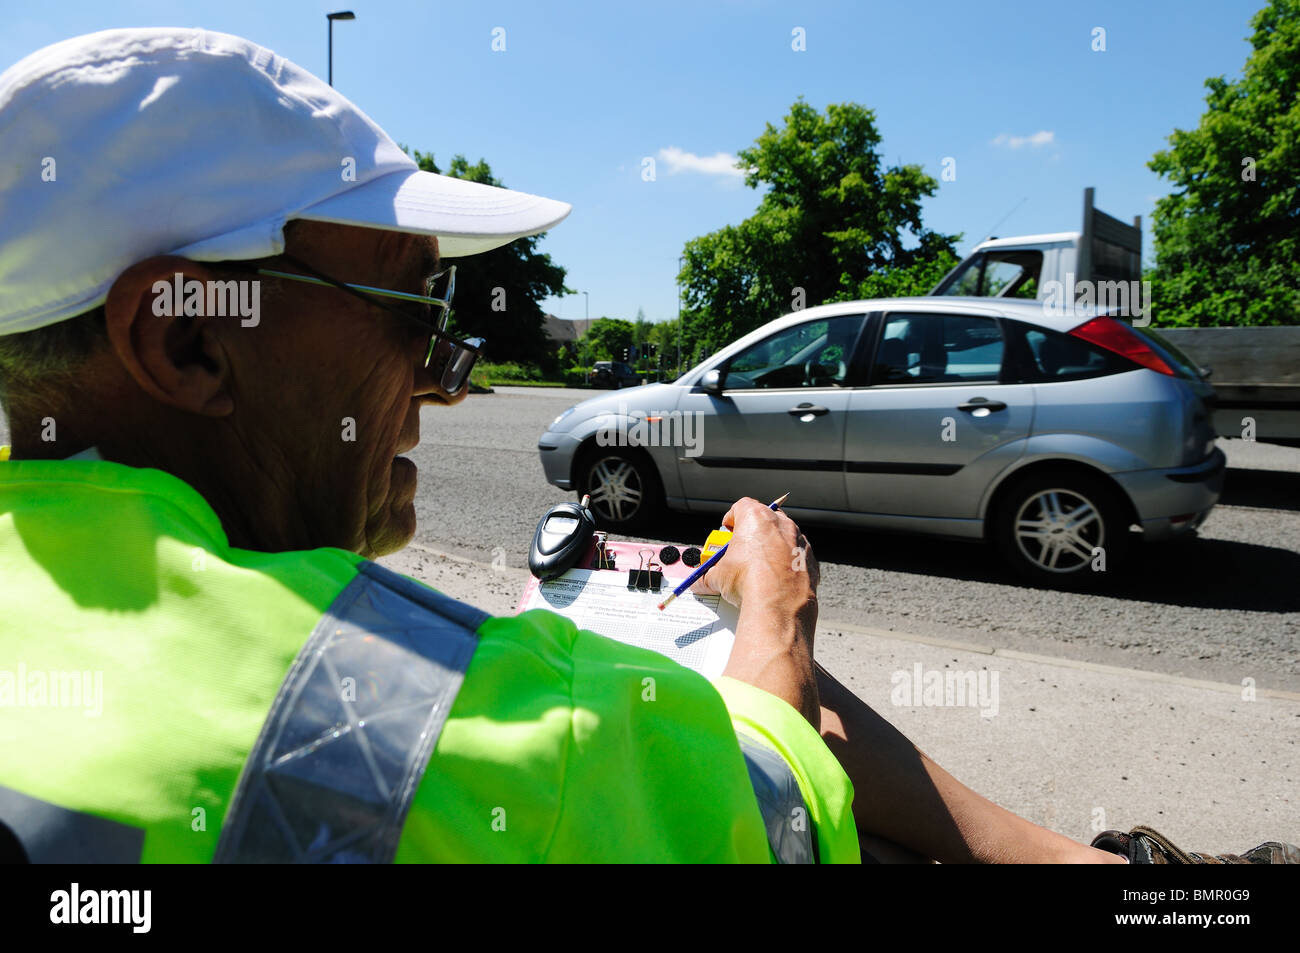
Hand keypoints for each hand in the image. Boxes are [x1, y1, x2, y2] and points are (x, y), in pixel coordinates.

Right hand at [693, 497, 818, 610]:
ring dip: (771, 548)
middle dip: (752, 533)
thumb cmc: (749, 580)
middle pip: (764, 520)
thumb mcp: (718, 577)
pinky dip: (787, 564)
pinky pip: (796, 556)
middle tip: (740, 551)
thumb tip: (700, 582)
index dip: (731, 519)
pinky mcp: (809, 559)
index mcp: (755, 517)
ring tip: (758, 569)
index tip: (727, 532)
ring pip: (783, 537)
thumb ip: (707, 575)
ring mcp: (797, 540)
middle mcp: (780, 523)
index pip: (741, 506)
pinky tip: (775, 580)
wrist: (778, 603)